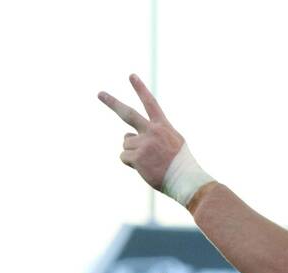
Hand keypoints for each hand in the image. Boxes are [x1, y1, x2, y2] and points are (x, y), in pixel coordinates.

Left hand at [98, 75, 182, 191]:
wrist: (187, 181)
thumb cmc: (181, 165)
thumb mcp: (174, 143)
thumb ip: (152, 134)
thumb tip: (126, 135)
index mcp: (163, 127)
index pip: (150, 104)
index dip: (140, 89)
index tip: (131, 76)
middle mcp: (152, 131)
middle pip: (128, 114)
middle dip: (112, 102)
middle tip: (100, 94)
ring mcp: (144, 143)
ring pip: (126, 143)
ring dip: (133, 153)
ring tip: (150, 162)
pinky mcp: (137, 157)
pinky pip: (124, 157)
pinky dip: (131, 164)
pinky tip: (146, 168)